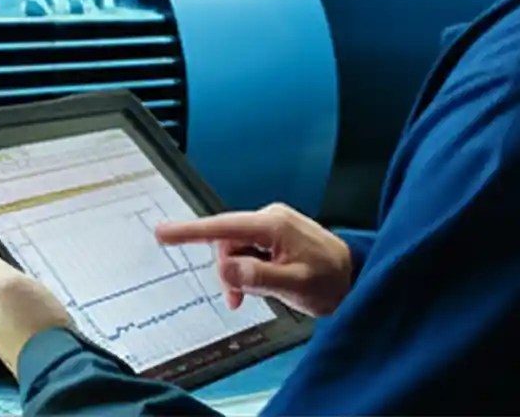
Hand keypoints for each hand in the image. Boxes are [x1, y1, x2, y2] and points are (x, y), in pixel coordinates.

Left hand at [0, 229, 72, 377]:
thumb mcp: (4, 281)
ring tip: (34, 282)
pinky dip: (28, 306)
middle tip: (22, 262)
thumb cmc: (32, 323)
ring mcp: (3, 334)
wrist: (59, 365)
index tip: (2, 245)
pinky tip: (42, 305)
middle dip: (2, 273)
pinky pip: (20, 316)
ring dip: (17, 290)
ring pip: (5, 301)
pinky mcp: (22, 343)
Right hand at [155, 203, 352, 316]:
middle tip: (236, 299)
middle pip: (226, 242)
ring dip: (237, 274)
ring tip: (251, 296)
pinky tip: (258, 284)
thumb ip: (257, 277)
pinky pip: (247, 250)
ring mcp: (271, 225)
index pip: (222, 227)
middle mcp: (269, 218)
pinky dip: (246, 270)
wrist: (356, 278)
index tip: (163, 233)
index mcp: (273, 225)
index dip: (189, 231)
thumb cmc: (331, 281)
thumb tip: (225, 269)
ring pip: (235, 249)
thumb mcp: (293, 285)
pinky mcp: (273, 234)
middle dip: (226, 272)